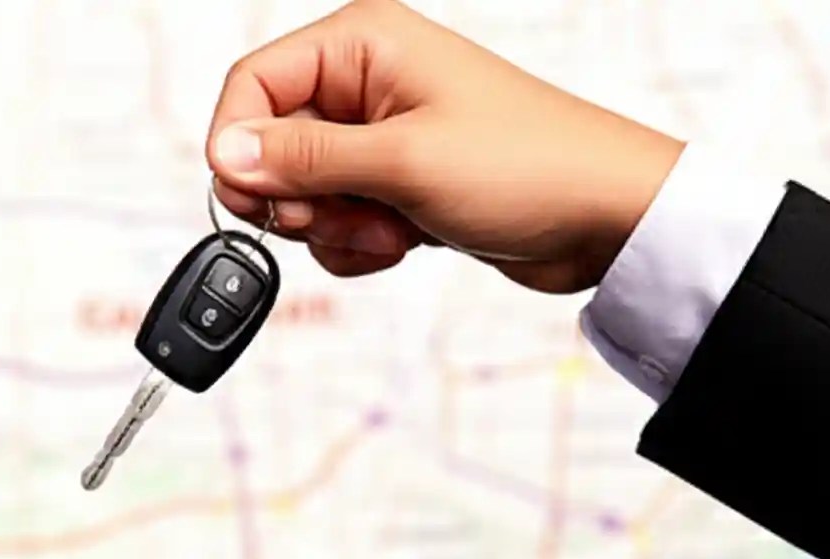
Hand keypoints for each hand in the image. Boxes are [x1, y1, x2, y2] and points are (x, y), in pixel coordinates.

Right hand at [206, 0, 683, 292]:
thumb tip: (225, 153)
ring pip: (302, 191)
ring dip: (334, 227)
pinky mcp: (394, 184)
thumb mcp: (402, 162)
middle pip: (271, 145)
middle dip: (298, 196)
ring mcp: (379, 138)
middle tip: (341, 214)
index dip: (240, 145)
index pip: (253, 84)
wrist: (604, 219)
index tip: (253, 198)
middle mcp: (365, 85)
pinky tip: (404, 240)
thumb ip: (303, 159)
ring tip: (392, 226)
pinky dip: (358, 243)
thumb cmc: (528, 165)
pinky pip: (337, 220)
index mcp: (363, 45)